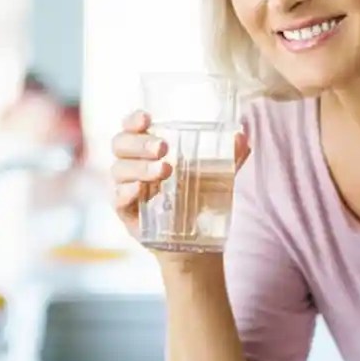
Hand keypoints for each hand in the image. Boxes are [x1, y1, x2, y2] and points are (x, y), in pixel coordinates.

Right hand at [110, 111, 249, 242]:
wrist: (194, 242)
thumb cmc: (199, 198)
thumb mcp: (217, 176)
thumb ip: (230, 157)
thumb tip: (242, 137)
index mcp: (147, 149)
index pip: (131, 127)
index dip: (133, 119)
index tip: (146, 118)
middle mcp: (132, 164)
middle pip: (120, 144)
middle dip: (140, 143)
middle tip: (163, 148)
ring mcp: (125, 188)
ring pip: (119, 170)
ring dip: (140, 167)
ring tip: (165, 171)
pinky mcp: (126, 213)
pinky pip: (117, 200)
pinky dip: (126, 192)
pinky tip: (139, 190)